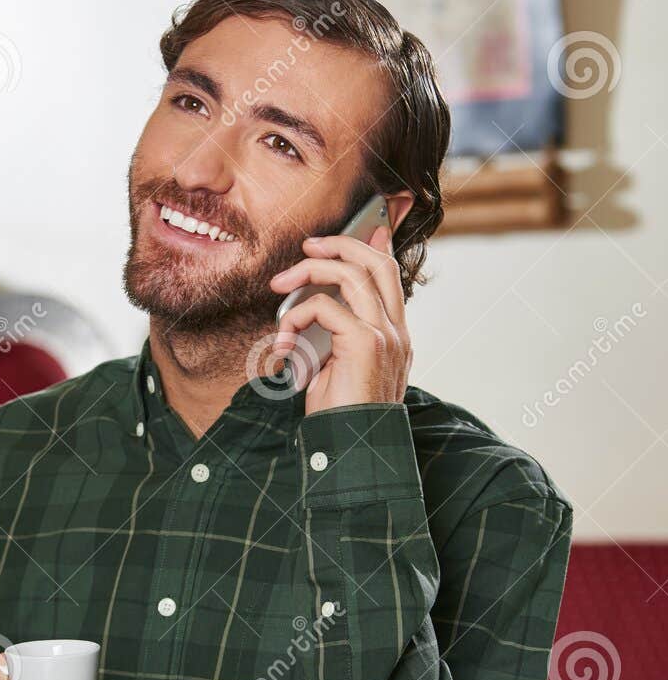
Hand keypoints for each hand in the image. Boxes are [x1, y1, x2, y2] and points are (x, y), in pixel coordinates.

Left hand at [269, 223, 411, 414]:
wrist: (354, 453)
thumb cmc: (341, 419)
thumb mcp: (335, 371)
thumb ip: (332, 338)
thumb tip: (311, 310)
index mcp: (395, 337)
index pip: (390, 277)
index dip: (376, 246)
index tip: (362, 227)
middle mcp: (397, 332)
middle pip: (377, 263)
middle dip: (341, 243)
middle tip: (308, 246)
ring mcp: (386, 336)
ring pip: (352, 274)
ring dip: (311, 270)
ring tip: (281, 285)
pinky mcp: (366, 344)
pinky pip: (325, 308)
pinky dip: (296, 318)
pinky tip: (285, 344)